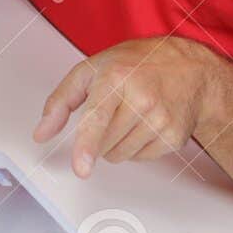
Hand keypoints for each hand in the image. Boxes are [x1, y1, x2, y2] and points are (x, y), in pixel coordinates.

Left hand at [33, 37, 222, 176]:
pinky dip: (136, 146)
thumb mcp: (92, 69)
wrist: (190, 69)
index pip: (97, 117)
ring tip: (131, 114)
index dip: (87, 145)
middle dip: (99, 134)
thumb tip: (41, 133)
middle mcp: (142, 99)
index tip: (82, 167)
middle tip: (114, 109)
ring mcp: (160, 120)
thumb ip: (61, 101)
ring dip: (116, 143)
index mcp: (117, 77)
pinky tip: (146, 123)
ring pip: (118, 156)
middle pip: (103, 144)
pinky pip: (139, 159)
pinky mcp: (173, 138)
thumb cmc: (138, 65)